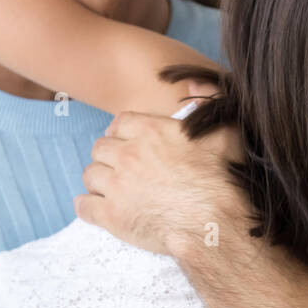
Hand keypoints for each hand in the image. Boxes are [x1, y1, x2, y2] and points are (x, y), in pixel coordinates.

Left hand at [76, 110, 242, 255]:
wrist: (214, 222)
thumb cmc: (223, 180)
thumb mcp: (224, 133)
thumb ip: (206, 107)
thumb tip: (192, 85)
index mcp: (151, 132)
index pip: (120, 123)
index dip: (120, 132)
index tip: (123, 140)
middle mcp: (128, 154)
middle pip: (101, 148)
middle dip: (108, 156)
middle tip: (118, 167)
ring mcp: (117, 185)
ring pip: (90, 175)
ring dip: (97, 180)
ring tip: (109, 189)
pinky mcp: (111, 215)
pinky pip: (84, 206)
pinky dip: (86, 206)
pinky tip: (94, 208)